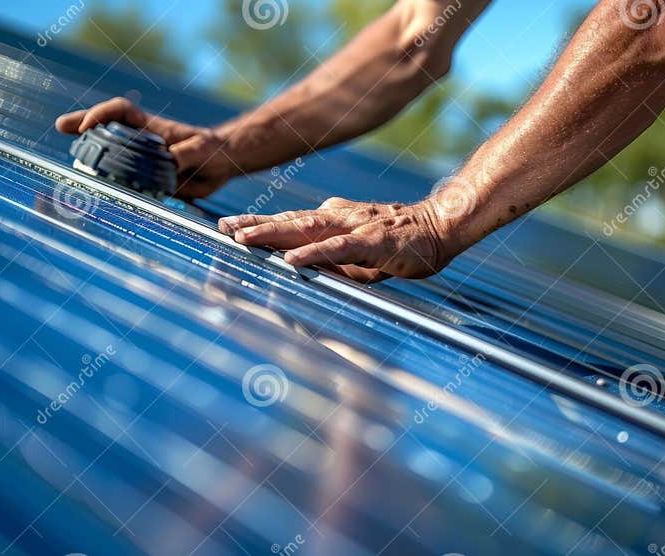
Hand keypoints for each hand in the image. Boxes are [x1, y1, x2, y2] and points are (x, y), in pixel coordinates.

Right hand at [56, 97, 235, 197]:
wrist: (222, 165)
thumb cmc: (213, 150)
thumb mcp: (202, 150)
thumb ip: (185, 155)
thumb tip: (167, 163)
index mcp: (152, 128)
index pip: (122, 111)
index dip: (103, 114)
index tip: (88, 124)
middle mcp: (141, 141)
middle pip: (106, 127)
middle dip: (81, 125)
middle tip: (60, 127)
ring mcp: (141, 159)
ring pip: (109, 154)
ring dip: (88, 155)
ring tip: (68, 163)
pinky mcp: (145, 178)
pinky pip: (122, 180)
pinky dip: (105, 183)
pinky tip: (92, 191)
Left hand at [218, 197, 457, 282]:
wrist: (442, 227)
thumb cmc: (402, 243)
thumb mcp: (360, 256)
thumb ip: (332, 260)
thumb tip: (303, 267)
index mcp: (335, 218)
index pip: (292, 221)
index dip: (261, 223)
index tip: (231, 227)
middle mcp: (339, 217)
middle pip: (290, 221)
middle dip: (255, 224)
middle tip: (222, 227)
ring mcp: (354, 227)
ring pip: (306, 228)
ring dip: (272, 232)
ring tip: (242, 237)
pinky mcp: (372, 241)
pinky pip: (337, 248)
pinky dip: (313, 253)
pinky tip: (291, 260)